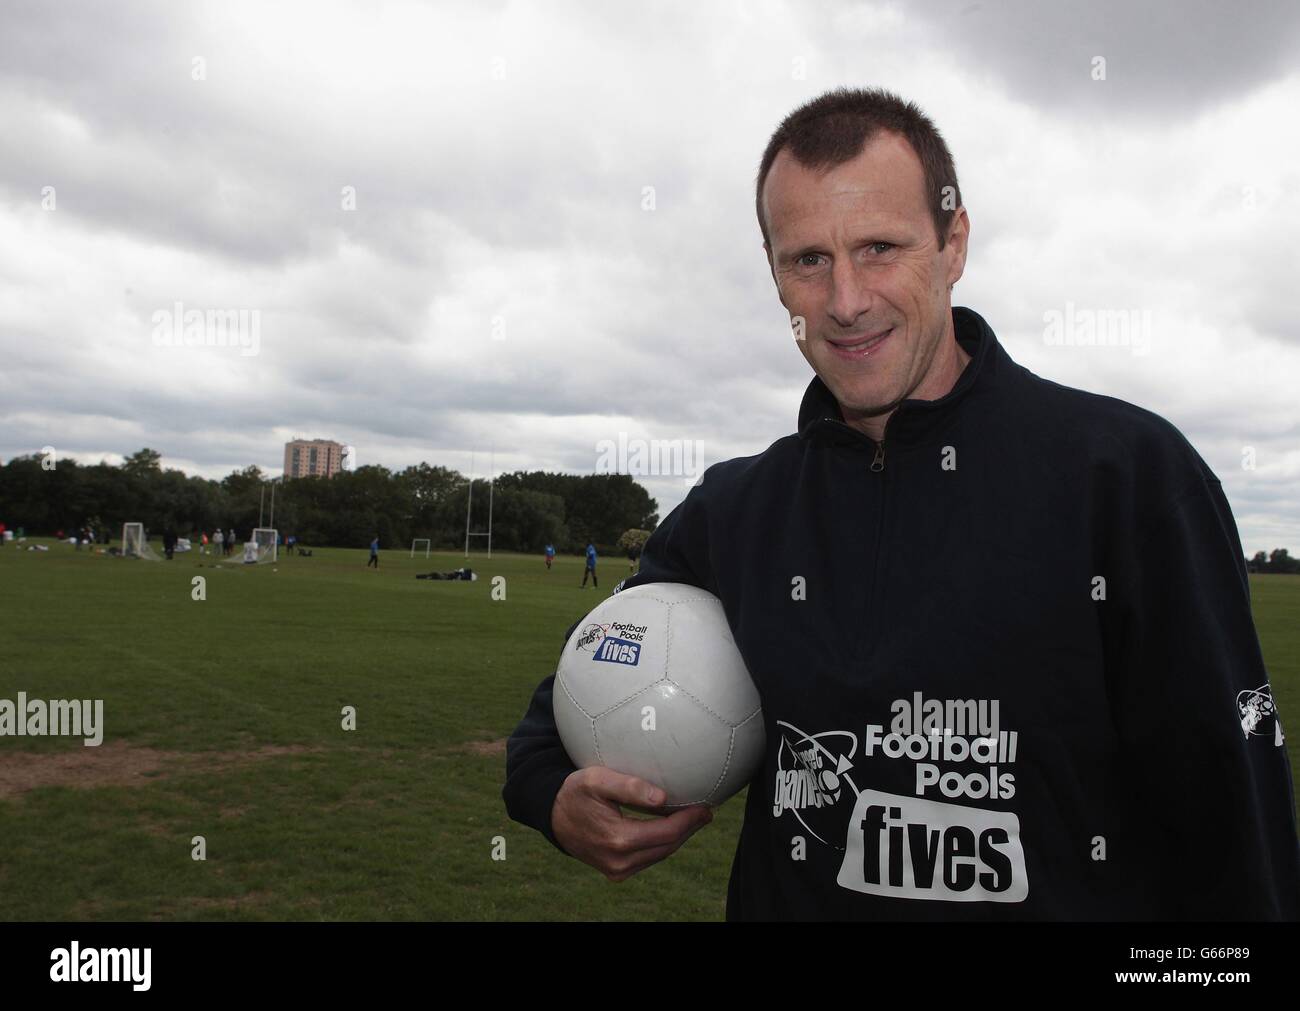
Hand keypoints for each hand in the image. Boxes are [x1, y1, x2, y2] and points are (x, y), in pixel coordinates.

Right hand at [551, 767, 713, 881]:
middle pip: (668, 846)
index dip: (690, 821)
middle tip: (706, 812)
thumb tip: (663, 798)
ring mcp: (617, 869)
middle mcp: (619, 861)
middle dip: (689, 829)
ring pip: (660, 854)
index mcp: (618, 839)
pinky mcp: (615, 871)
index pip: (667, 833)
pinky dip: (662, 843)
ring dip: (678, 837)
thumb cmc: (575, 792)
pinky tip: (671, 827)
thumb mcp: (596, 779)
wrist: (552, 816)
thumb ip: (629, 787)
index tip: (706, 807)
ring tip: (693, 818)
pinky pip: (648, 857)